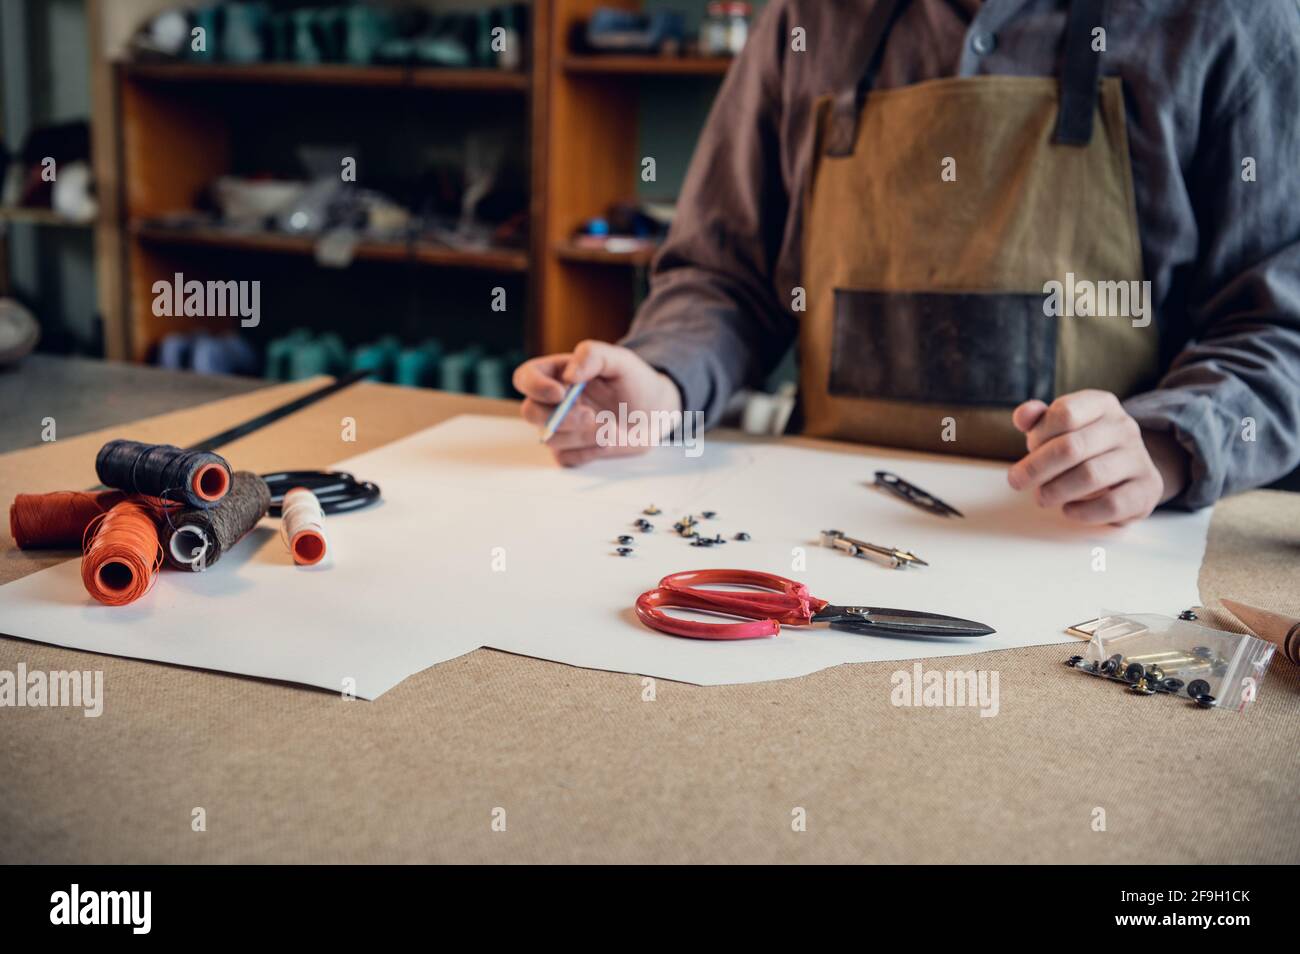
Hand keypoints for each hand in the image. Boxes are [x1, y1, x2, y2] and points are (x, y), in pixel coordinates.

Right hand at [513, 340, 682, 465]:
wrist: (654, 413)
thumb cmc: (633, 382)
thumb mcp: (619, 360)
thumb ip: (593, 356)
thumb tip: (568, 375)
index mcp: (556, 375)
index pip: (525, 378)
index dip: (535, 387)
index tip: (560, 393)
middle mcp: (552, 403)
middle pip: (531, 412)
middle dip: (561, 418)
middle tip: (591, 415)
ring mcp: (560, 429)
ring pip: (551, 438)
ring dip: (584, 435)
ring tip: (612, 426)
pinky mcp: (571, 451)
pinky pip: (566, 458)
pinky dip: (589, 452)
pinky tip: (609, 441)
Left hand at [1007, 390, 1187, 524]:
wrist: (1127, 472)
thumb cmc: (1083, 448)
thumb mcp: (1057, 428)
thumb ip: (1037, 419)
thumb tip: (1022, 416)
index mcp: (1102, 404)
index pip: (1065, 413)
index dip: (1039, 434)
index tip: (1029, 450)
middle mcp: (1125, 427)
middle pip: (1073, 446)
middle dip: (1037, 467)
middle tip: (1017, 482)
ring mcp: (1139, 458)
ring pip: (1091, 475)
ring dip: (1057, 490)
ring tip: (1041, 497)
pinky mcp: (1148, 489)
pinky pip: (1112, 504)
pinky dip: (1083, 511)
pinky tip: (1068, 510)